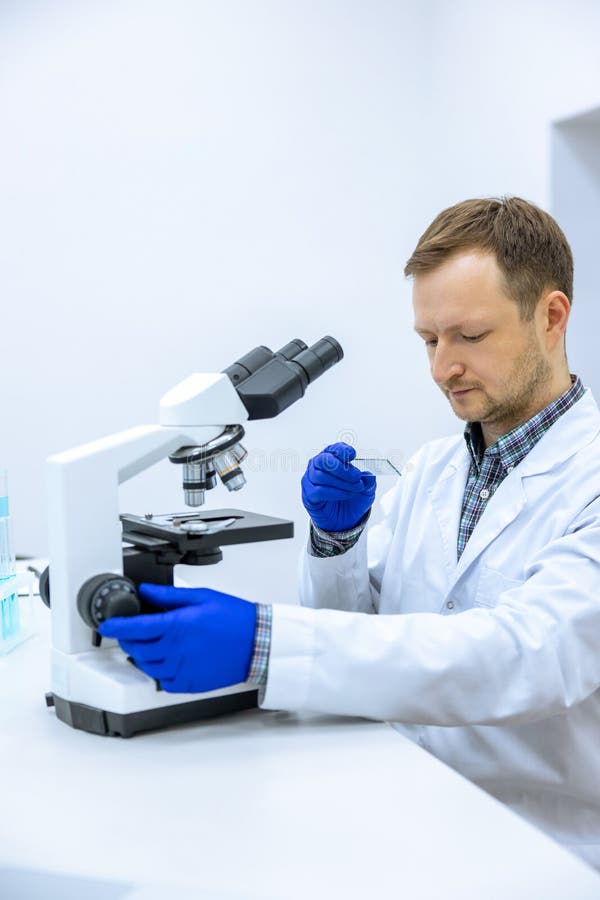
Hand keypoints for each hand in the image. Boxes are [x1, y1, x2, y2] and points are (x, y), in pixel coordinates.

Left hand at [97, 584, 256, 693]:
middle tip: (132, 631)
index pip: (135, 628)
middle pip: (137, 648)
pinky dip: (158, 672)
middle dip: (129, 639)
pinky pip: (163, 682)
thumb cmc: (233, 619)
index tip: (106, 624)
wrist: (257, 642)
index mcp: (176, 626)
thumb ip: (168, 595)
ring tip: (149, 645)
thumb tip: (146, 590)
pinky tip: (166, 661)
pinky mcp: (189, 684)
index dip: (116, 626)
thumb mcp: (200, 597)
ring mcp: (181, 670)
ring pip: (147, 667)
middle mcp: (175, 650)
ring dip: (142, 656)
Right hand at [301, 442, 375, 531]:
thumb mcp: (367, 490)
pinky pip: (319, 491)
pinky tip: (345, 495)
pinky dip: (335, 493)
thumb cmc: (352, 499)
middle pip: (323, 460)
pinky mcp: (309, 495)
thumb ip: (368, 481)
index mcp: (332, 458)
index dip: (343, 451)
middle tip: (356, 477)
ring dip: (341, 483)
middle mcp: (318, 466)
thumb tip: (368, 476)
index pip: (333, 449)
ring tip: (354, 489)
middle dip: (341, 468)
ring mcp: (311, 480)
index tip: (353, 456)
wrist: (344, 520)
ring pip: (321, 476)